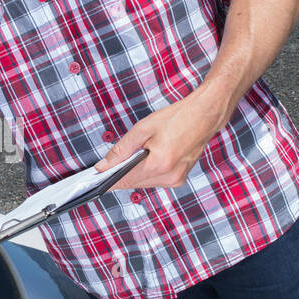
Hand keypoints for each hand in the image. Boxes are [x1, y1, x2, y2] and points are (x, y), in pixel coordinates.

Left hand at [93, 86, 227, 189]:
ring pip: (144, 183)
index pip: (126, 180)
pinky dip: (146, 173)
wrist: (204, 115)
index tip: (94, 179)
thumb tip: (103, 165)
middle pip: (134, 183)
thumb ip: (121, 149)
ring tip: (129, 158)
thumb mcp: (143, 129)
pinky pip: (155, 180)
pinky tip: (144, 160)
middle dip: (120, 175)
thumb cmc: (177, 117)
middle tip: (108, 165)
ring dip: (134, 174)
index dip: (108, 180)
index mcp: (160, 164)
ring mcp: (176, 179)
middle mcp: (169, 176)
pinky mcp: (179, 178)